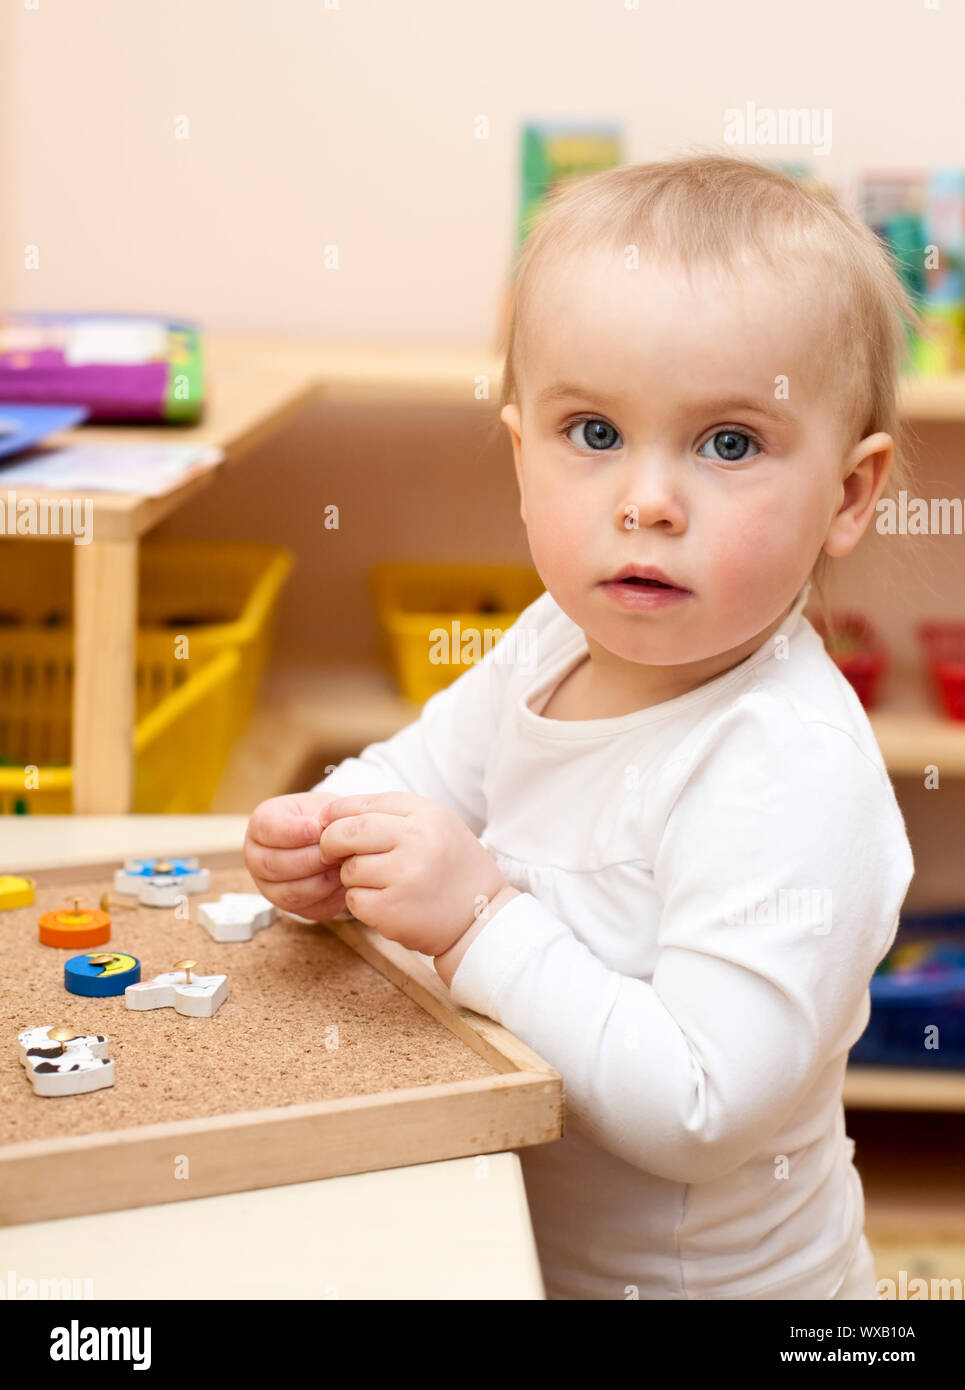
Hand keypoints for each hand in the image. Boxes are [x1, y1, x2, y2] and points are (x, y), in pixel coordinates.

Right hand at [244, 791, 348, 920]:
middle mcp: (257, 857)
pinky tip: (342, 881)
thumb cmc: (324, 819)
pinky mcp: (291, 907)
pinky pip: (307, 908)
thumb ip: (322, 817)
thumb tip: (325, 834)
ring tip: (342, 866)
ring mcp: (269, 886)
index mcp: (261, 823)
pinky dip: (328, 896)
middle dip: (309, 859)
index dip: (292, 831)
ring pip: (289, 892)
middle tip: (334, 852)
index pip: (266, 829)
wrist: (333, 840)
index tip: (317, 829)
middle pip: (273, 865)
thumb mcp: (322, 808)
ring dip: (320, 880)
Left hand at [318, 792, 506, 955]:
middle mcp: (417, 840)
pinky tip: (385, 904)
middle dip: (331, 842)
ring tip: (380, 884)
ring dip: (353, 878)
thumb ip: (394, 816)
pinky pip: (354, 900)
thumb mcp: (437, 827)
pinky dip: (361, 904)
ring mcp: (405, 876)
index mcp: (427, 814)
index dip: (338, 813)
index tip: (328, 822)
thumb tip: (333, 813)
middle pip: (348, 833)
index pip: (367, 804)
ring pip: (349, 870)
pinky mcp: (393, 909)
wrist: (482, 918)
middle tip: (331, 852)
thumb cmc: (453, 869)